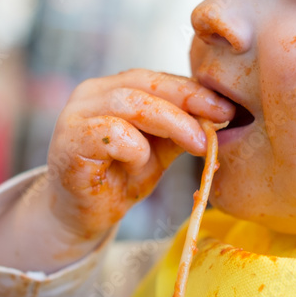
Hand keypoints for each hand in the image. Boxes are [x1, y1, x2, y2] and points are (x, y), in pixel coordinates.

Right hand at [46, 69, 232, 242]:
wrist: (82, 217)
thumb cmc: (120, 179)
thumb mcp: (159, 150)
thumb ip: (180, 130)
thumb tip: (220, 115)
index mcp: (112, 88)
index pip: (157, 78)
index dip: (193, 90)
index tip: (226, 106)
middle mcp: (90, 94)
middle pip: (145, 84)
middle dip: (187, 103)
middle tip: (220, 120)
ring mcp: (75, 115)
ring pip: (130, 104)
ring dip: (171, 123)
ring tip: (197, 144)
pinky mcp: (69, 142)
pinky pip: (110, 134)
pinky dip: (134, 148)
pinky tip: (140, 163)